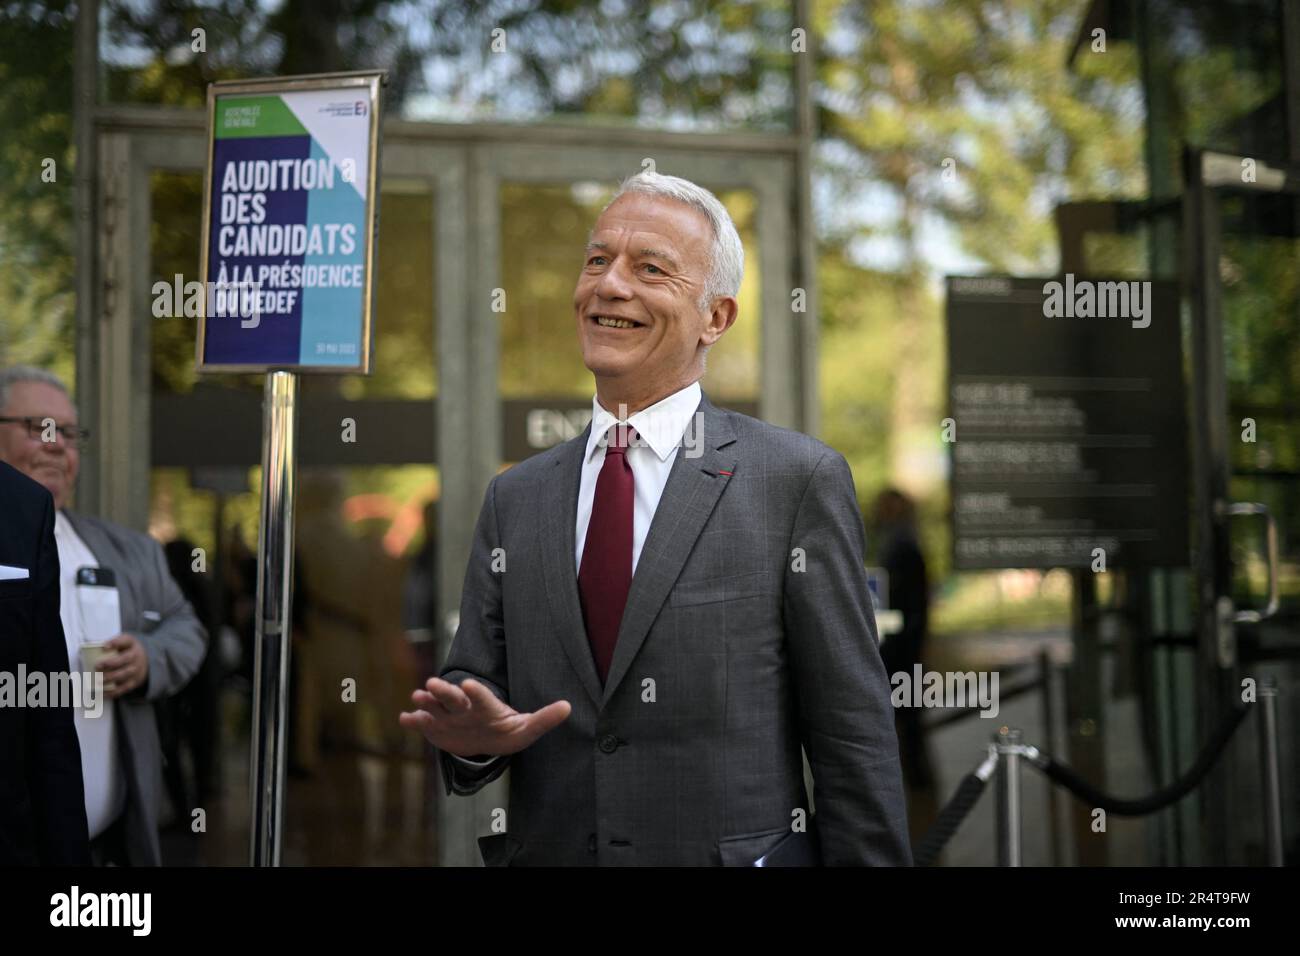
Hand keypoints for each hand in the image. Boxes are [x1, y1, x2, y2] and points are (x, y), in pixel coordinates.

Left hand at [98, 633, 148, 698]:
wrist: (145, 660)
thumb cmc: (127, 650)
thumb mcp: (123, 642)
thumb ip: (111, 644)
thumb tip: (87, 651)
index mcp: (131, 643)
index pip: (125, 640)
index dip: (115, 643)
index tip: (104, 646)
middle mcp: (136, 655)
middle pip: (125, 659)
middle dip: (111, 663)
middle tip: (97, 666)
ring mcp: (137, 669)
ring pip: (125, 674)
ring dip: (111, 677)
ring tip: (100, 680)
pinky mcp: (135, 681)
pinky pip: (125, 687)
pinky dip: (114, 691)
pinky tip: (104, 692)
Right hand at [398, 677, 569, 757]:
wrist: (485, 736)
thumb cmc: (507, 730)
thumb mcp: (527, 728)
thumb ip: (545, 719)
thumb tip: (568, 707)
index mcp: (487, 706)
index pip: (482, 697)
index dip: (476, 691)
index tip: (468, 683)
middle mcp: (465, 708)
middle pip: (453, 697)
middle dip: (443, 691)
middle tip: (431, 684)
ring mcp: (449, 717)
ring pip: (436, 706)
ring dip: (426, 702)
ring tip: (417, 697)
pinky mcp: (436, 728)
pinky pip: (422, 723)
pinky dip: (413, 721)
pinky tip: (404, 718)